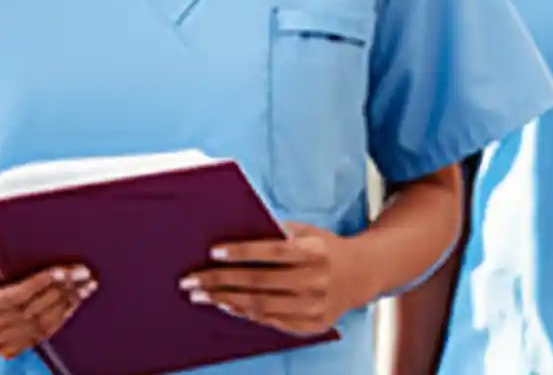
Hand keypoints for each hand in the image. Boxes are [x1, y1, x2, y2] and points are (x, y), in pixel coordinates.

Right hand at [0, 207, 96, 359]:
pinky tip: (74, 301)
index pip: (10, 298)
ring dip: (66, 306)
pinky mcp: (4, 348)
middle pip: (29, 312)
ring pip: (37, 327)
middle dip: (60, 292)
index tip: (63, 270)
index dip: (40, 285)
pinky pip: (37, 337)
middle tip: (85, 272)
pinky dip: (59, 319)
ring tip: (87, 284)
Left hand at [180, 223, 372, 336]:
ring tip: (200, 295)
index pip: (271, 252)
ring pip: (261, 306)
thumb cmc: (323, 247)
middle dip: (220, 281)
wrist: (362, 274)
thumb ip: (276, 231)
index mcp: (313, 252)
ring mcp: (314, 306)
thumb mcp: (306, 231)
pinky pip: (271, 321)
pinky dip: (245, 313)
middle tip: (191, 280)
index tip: (212, 252)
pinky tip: (225, 305)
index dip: (241, 252)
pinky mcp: (312, 325)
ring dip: (225, 300)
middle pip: (259, 282)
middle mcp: (315, 281)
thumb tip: (234, 227)